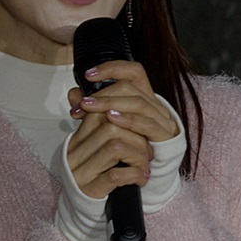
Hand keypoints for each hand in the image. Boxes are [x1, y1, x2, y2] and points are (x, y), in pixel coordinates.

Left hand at [65, 59, 179, 198]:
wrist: (149, 171)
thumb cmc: (129, 145)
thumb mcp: (106, 124)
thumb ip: (92, 108)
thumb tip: (74, 93)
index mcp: (143, 97)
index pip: (133, 72)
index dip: (112, 68)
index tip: (88, 75)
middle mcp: (155, 105)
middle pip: (130, 87)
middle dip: (103, 93)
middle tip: (82, 103)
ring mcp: (163, 119)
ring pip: (138, 103)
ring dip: (111, 103)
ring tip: (90, 108)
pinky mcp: (166, 136)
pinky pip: (148, 124)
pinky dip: (129, 119)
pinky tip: (111, 119)